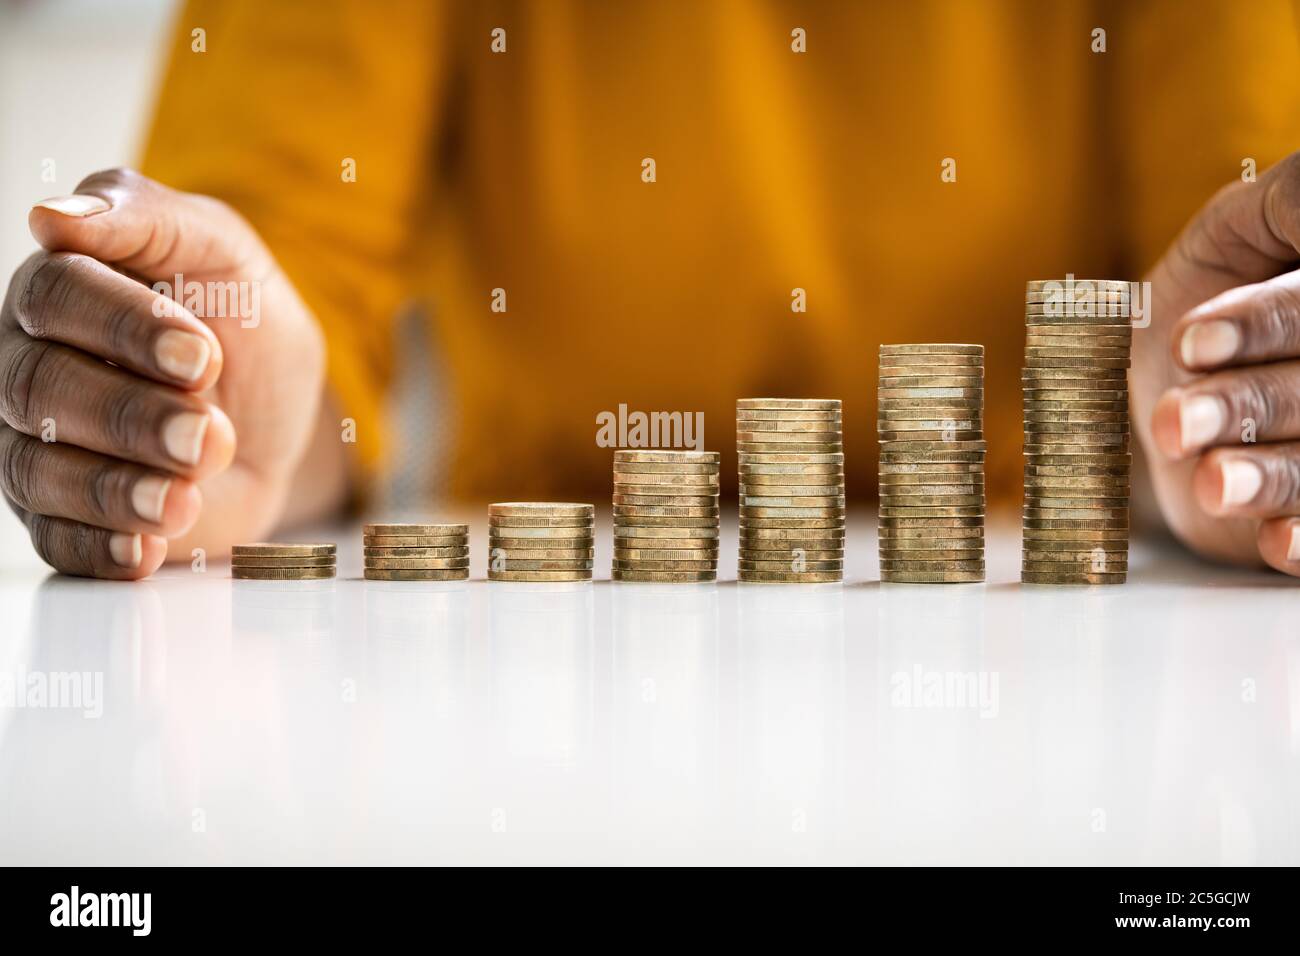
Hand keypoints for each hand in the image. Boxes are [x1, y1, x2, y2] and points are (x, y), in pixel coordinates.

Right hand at [0, 169, 325, 577]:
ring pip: (40, 471)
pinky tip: (144, 550)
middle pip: (39, 388)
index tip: (203, 357)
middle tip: (207, 432)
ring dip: (117, 488)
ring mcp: (40, 447)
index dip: (124, 327)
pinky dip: (101, 550)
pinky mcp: (67, 518)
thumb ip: (150, 220)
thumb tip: (53, 216)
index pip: (56, 297)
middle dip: (129, 415)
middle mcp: (33, 366)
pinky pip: (59, 542)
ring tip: (189, 493)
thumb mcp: (223, 253)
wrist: (278, 419)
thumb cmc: (241, 325)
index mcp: (63, 291)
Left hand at [1134, 153, 1299, 575]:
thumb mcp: (1238, 229)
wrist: (1164, 393)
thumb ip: (1288, 200)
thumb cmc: (1207, 298)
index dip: (1260, 325)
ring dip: (1265, 476)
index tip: (1188, 344)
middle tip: (1170, 422)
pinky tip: (1279, 539)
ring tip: (1209, 482)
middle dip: (1245, 405)